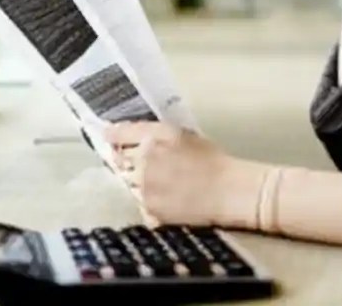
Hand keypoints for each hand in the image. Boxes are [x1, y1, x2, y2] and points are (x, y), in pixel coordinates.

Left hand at [104, 122, 266, 229]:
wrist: (233, 192)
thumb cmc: (211, 159)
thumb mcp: (179, 134)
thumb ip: (145, 131)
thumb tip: (108, 132)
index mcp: (151, 141)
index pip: (116, 136)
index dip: (112, 137)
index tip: (109, 138)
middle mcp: (142, 164)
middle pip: (119, 161)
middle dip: (127, 161)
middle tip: (152, 166)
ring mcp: (145, 189)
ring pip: (128, 183)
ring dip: (137, 182)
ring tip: (165, 184)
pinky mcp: (152, 210)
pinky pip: (138, 203)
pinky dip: (147, 201)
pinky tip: (168, 199)